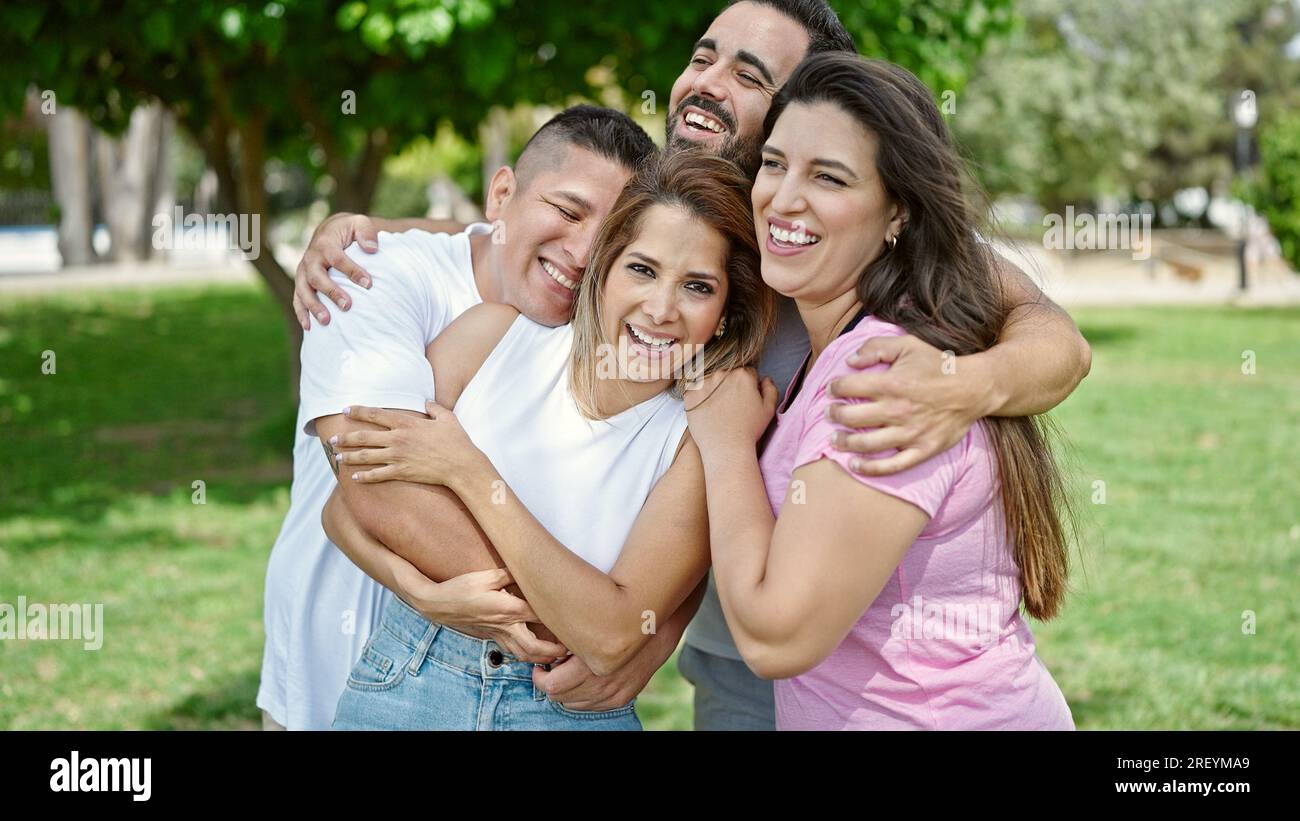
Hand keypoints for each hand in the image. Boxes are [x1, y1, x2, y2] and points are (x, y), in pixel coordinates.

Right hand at [293, 212, 378, 329]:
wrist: (330, 232)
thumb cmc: (349, 231)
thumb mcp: (360, 223)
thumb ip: (366, 232)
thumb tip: (372, 249)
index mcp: (325, 243)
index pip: (337, 258)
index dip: (352, 271)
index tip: (368, 284)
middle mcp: (311, 258)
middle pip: (317, 277)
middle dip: (331, 292)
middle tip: (347, 306)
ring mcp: (304, 271)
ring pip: (303, 290)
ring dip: (313, 307)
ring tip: (327, 321)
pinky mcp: (302, 282)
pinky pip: (297, 299)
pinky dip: (301, 313)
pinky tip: (309, 328)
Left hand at [332, 402, 482, 486]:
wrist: (461, 465)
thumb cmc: (456, 441)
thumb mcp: (447, 418)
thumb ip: (434, 408)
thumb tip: (427, 402)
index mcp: (406, 423)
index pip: (376, 414)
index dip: (358, 411)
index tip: (345, 409)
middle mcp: (398, 439)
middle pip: (364, 437)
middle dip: (345, 437)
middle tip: (332, 439)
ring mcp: (398, 456)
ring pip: (367, 456)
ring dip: (350, 456)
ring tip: (337, 457)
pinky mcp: (402, 472)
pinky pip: (378, 475)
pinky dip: (365, 476)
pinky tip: (354, 477)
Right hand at [393, 564, 566, 663]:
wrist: (437, 604)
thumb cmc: (461, 588)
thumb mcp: (485, 575)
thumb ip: (510, 573)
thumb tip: (529, 568)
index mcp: (508, 609)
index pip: (540, 616)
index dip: (559, 619)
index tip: (574, 618)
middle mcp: (505, 626)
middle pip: (535, 646)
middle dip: (554, 651)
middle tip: (570, 649)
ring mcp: (497, 634)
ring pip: (523, 654)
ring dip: (541, 657)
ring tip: (557, 655)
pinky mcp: (491, 636)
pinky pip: (512, 650)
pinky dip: (526, 654)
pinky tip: (534, 651)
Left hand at [532, 637, 667, 710]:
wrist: (655, 632)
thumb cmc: (616, 623)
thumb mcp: (587, 627)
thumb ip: (564, 643)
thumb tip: (543, 653)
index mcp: (590, 666)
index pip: (552, 685)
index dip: (540, 676)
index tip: (541, 666)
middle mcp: (602, 684)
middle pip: (560, 697)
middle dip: (551, 683)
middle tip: (553, 668)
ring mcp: (612, 694)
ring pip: (573, 704)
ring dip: (567, 690)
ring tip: (569, 672)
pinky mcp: (621, 699)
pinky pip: (591, 706)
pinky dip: (583, 696)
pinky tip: (585, 679)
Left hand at [685, 368, 777, 447]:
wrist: (726, 448)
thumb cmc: (749, 431)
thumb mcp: (768, 410)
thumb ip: (770, 389)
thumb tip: (765, 379)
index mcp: (742, 375)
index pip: (745, 373)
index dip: (747, 386)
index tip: (743, 399)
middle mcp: (722, 374)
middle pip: (727, 375)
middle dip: (729, 386)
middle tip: (730, 406)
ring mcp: (703, 383)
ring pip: (710, 382)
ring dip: (713, 390)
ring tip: (718, 410)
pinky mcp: (690, 394)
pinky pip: (694, 392)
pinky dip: (699, 399)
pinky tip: (706, 412)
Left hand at [826, 333, 989, 475]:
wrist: (974, 388)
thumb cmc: (938, 366)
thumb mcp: (908, 345)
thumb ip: (876, 347)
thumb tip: (849, 361)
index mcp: (891, 383)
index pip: (849, 387)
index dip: (835, 388)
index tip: (832, 389)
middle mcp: (897, 410)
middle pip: (851, 418)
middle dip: (834, 415)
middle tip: (829, 414)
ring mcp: (910, 433)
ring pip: (866, 444)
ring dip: (844, 443)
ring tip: (835, 439)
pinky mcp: (922, 450)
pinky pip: (892, 466)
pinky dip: (870, 468)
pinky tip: (855, 465)